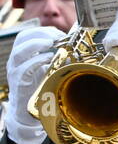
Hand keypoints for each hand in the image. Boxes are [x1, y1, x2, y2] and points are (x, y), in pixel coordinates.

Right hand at [3, 26, 62, 143]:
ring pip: (19, 52)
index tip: (59, 33)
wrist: (26, 112)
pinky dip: (37, 61)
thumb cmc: (40, 88)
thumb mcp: (49, 69)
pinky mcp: (19, 82)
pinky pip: (24, 68)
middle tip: (57, 37)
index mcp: (23, 55)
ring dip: (37, 45)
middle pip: (22, 39)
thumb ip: (57, 59)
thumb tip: (75, 48)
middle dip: (41, 34)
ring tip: (52, 44)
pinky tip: (49, 59)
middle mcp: (16, 61)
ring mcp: (16, 71)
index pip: (27, 35)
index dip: (43, 31)